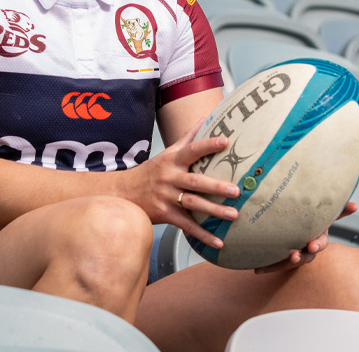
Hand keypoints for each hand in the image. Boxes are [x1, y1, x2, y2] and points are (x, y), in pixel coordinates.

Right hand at [126, 117, 240, 250]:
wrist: (122, 194)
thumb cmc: (150, 172)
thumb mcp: (167, 153)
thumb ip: (187, 137)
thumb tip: (205, 117)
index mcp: (172, 161)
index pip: (192, 150)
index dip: (208, 144)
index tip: (225, 141)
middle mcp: (169, 178)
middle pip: (195, 182)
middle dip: (216, 186)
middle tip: (236, 190)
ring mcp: (166, 197)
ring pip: (193, 204)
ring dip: (214, 211)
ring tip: (234, 214)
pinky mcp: (165, 215)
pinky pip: (187, 226)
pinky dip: (203, 235)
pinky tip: (219, 241)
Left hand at [253, 201, 358, 274]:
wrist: (297, 226)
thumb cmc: (311, 218)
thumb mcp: (325, 213)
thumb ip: (338, 210)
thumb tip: (355, 205)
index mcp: (317, 237)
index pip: (320, 242)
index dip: (317, 244)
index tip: (312, 245)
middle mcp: (307, 247)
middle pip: (306, 256)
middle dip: (300, 257)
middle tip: (294, 256)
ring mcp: (296, 253)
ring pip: (291, 262)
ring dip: (283, 264)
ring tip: (273, 264)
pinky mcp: (283, 258)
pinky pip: (276, 264)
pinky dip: (267, 267)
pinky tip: (257, 270)